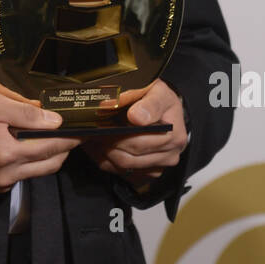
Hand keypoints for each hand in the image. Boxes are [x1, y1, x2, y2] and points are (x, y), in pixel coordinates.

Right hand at [0, 90, 80, 192]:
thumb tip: (56, 122)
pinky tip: (29, 144)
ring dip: (49, 156)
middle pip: (50, 165)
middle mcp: (7, 176)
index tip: (84, 128)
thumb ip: (25, 114)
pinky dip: (32, 161)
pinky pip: (22, 175)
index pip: (51, 147)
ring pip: (38, 172)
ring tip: (53, 134)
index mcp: (7, 154)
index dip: (70, 137)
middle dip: (64, 149)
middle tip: (71, 131)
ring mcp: (0, 184)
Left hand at [82, 79, 188, 194]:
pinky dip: (109, 162)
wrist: (167, 109)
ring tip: (93, 138)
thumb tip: (136, 116)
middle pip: (131, 155)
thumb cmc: (159, 98)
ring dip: (105, 153)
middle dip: (107, 142)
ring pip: (125, 165)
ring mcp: (162, 163)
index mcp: (173, 131)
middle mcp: (171, 151)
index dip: (117, 135)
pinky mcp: (152, 171)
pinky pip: (125, 173)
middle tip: (92, 131)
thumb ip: (147, 103)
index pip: (140, 140)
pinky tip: (100, 148)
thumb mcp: (156, 90)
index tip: (102, 127)